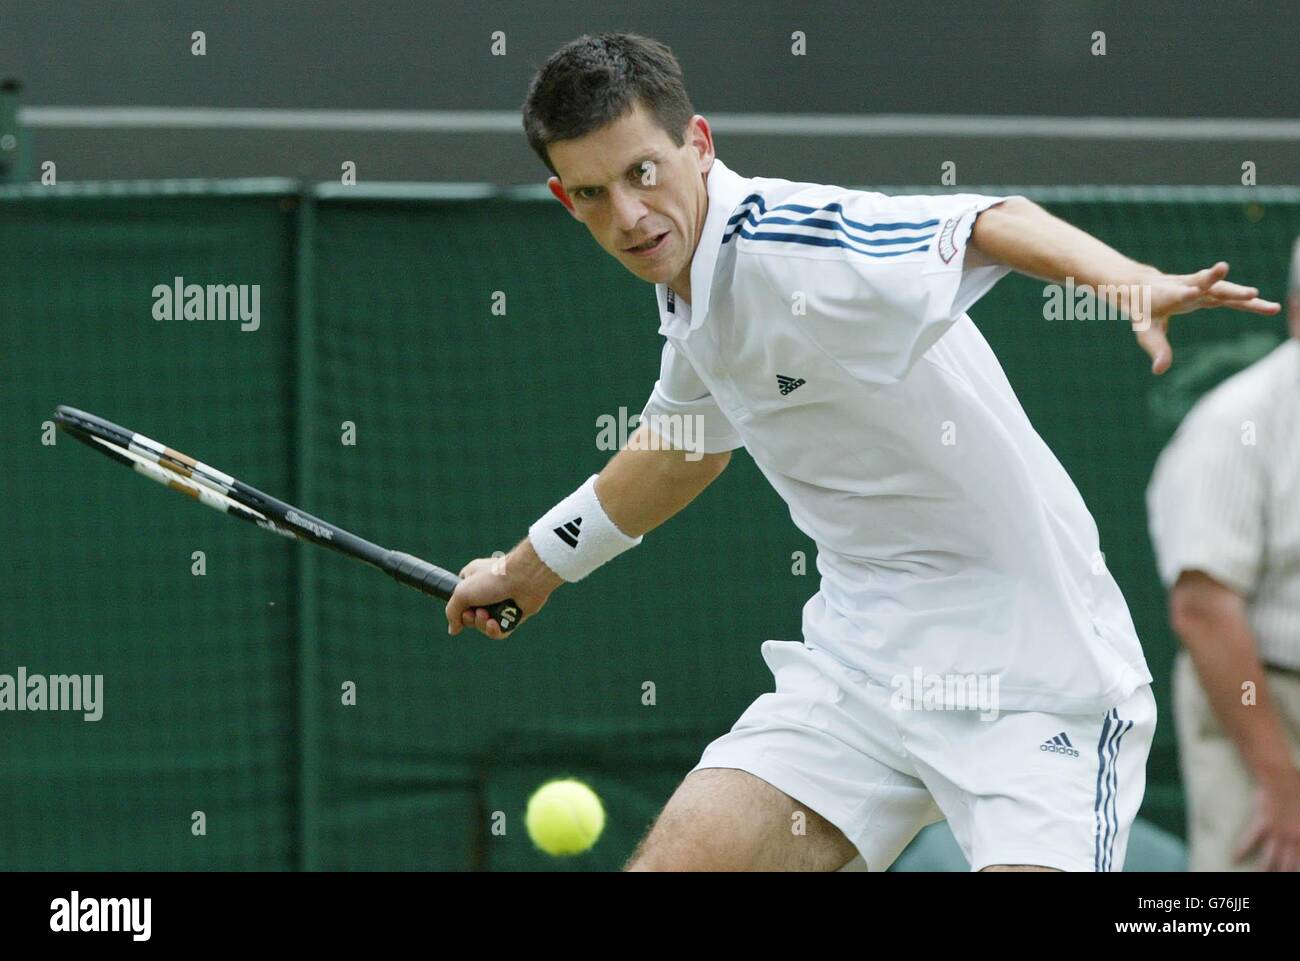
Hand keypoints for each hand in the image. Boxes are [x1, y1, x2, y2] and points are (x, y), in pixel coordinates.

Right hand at [445, 539, 562, 639]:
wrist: (524, 579)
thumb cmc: (493, 579)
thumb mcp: (461, 593)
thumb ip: (452, 612)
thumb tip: (453, 629)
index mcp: (473, 580)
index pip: (460, 601)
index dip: (459, 609)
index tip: (462, 608)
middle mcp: (487, 592)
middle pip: (471, 617)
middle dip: (472, 619)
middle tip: (478, 612)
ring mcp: (501, 604)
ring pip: (485, 626)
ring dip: (483, 625)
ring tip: (488, 617)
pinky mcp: (514, 615)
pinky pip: (500, 631)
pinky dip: (495, 631)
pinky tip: (494, 624)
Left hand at [1132, 262, 1279, 374]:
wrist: (1145, 287)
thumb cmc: (1145, 312)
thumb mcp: (1146, 331)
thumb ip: (1156, 348)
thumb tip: (1159, 370)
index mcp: (1167, 295)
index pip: (1177, 293)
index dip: (1184, 293)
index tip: (1192, 292)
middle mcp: (1186, 287)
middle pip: (1203, 284)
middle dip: (1215, 282)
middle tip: (1232, 280)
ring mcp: (1200, 287)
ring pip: (1222, 288)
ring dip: (1239, 292)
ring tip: (1257, 296)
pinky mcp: (1211, 291)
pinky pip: (1231, 297)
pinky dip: (1249, 302)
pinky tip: (1271, 308)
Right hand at [1233, 772, 1299, 870]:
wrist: (1281, 778)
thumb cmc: (1298, 789)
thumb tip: (1299, 834)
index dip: (1296, 868)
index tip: (1293, 874)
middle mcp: (1291, 837)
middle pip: (1288, 862)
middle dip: (1283, 871)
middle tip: (1278, 877)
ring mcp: (1276, 831)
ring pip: (1270, 856)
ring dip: (1265, 867)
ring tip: (1260, 875)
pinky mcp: (1261, 822)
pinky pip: (1250, 839)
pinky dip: (1241, 849)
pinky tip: (1233, 858)